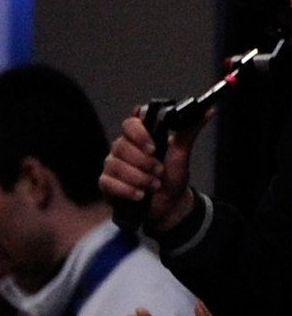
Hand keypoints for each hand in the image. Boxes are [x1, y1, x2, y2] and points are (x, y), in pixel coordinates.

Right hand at [100, 114, 198, 233]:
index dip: (140, 134)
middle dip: (144, 163)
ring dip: (139, 178)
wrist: (169, 205)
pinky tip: (140, 195)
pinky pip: (109, 183)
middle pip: (122, 146)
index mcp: (139, 136)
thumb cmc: (173, 177)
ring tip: (153, 185)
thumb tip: (210, 109)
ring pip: (117, 166)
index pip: (130, 124)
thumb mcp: (182, 152)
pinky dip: (128, 190)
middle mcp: (122, 148)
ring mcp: (112, 165)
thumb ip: (189, 130)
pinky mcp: (106, 183)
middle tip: (159, 171)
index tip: (154, 147)